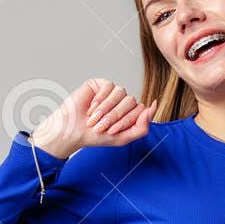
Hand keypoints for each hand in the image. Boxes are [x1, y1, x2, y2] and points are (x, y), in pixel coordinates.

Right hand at [32, 80, 156, 156]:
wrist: (72, 131)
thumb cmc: (94, 136)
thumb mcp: (122, 138)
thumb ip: (141, 127)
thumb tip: (152, 108)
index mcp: (130, 113)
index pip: (140, 110)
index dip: (126, 121)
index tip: (112, 131)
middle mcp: (122, 101)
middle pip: (131, 101)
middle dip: (115, 116)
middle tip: (100, 126)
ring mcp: (112, 92)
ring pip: (120, 93)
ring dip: (106, 109)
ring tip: (94, 119)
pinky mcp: (100, 84)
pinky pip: (108, 86)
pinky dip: (99, 100)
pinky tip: (91, 108)